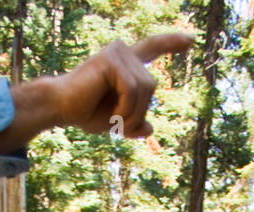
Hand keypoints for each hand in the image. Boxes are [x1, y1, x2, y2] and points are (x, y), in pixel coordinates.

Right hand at [52, 32, 193, 138]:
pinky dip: (126, 108)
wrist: (62, 108)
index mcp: (126, 63)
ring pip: (144, 89)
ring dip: (132, 113)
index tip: (191, 40)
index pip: (152, 47)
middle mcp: (123, 52)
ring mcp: (117, 52)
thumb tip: (150, 129)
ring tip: (116, 121)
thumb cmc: (86, 113)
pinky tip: (113, 113)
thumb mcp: (116, 122)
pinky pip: (132, 89)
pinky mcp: (110, 59)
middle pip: (151, 86)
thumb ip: (135, 123)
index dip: (172, 43)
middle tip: (121, 126)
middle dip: (139, 112)